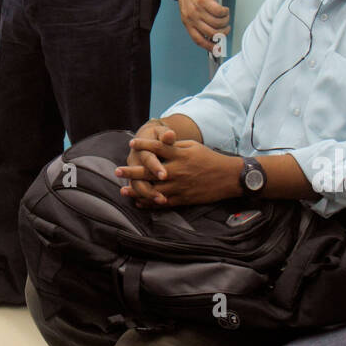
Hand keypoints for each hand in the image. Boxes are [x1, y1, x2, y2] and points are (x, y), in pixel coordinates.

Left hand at [117, 134, 240, 206]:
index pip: (158, 148)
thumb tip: (160, 141)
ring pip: (153, 189)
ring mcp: (179, 186)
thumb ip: (175, 146)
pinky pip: (163, 202)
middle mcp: (177, 171)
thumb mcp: (193, 146)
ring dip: (137, 190)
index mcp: (180, 155)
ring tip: (123, 190)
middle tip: (117, 171)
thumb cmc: (209, 158)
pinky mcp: (183, 198)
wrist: (228, 177)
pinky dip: (150, 203)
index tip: (131, 143)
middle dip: (132, 171)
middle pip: (150, 171)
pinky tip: (139, 203)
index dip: (143, 145)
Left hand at [175, 0, 229, 51]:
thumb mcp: (190, 9)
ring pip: (217, 23)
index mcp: (186, 21)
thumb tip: (212, 32)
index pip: (198, 40)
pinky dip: (224, 11)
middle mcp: (190, 17)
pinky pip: (218, 11)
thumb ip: (199, 21)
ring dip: (225, 21)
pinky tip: (224, 9)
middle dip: (223, 32)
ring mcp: (196, 9)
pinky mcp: (203, 0)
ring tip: (225, 16)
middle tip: (226, 27)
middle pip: (211, 33)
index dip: (210, 46)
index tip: (218, 49)